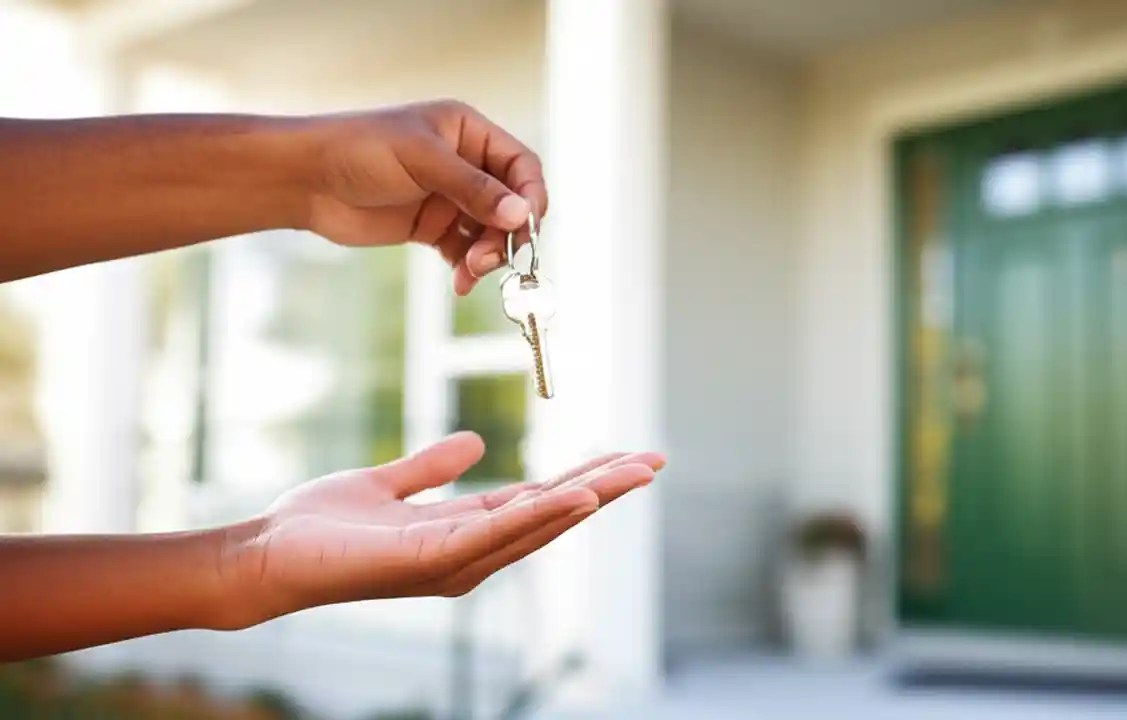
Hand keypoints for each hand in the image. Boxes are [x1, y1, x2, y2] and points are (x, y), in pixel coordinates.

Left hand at [223, 433, 661, 626]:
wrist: (266, 556)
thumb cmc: (317, 528)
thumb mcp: (386, 484)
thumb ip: (430, 466)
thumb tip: (477, 442)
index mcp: (462, 532)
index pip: (537, 502)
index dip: (584, 479)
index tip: (624, 456)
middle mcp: (470, 554)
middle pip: (552, 516)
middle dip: (605, 487)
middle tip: (654, 461)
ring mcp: (455, 562)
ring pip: (537, 525)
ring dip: (588, 498)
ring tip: (633, 472)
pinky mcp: (431, 561)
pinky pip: (496, 533)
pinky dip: (539, 514)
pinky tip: (576, 494)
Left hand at [305, 101, 546, 295]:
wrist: (305, 180)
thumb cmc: (359, 150)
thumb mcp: (422, 161)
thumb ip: (473, 188)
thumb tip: (522, 214)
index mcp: (469, 132)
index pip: (521, 165)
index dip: (530, 196)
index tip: (525, 226)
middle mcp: (466, 164)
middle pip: (510, 204)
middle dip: (505, 234)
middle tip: (488, 259)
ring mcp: (450, 197)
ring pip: (491, 232)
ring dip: (488, 256)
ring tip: (470, 272)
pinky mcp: (432, 227)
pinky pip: (465, 251)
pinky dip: (467, 269)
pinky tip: (460, 283)